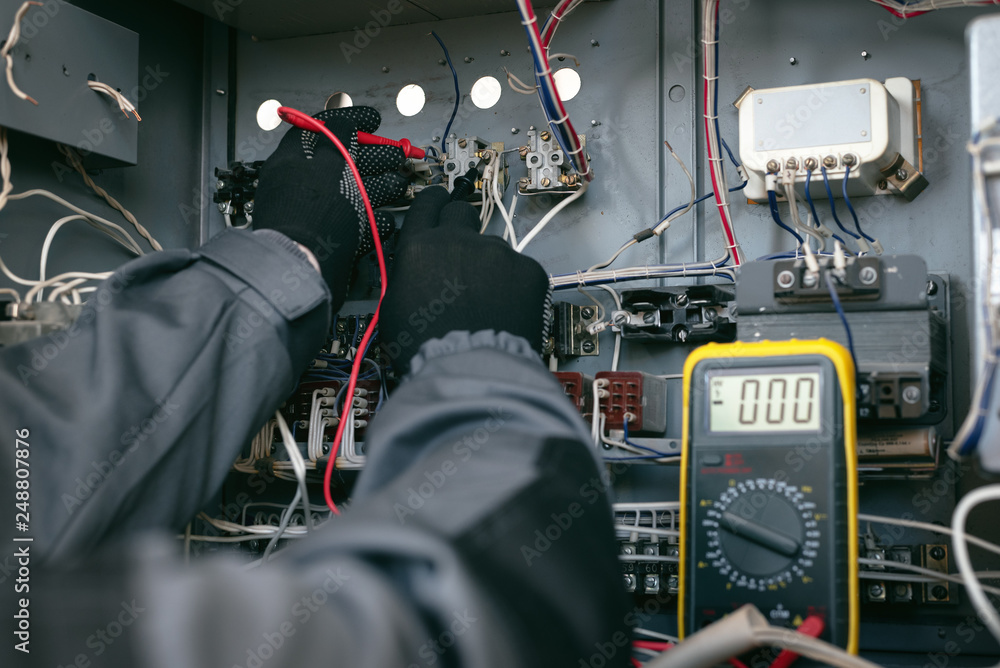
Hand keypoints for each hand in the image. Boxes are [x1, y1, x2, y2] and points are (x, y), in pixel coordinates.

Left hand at [253, 106, 407, 310]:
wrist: (304, 265)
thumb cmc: (309, 212)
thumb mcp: (327, 159)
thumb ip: (337, 135)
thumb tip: (344, 120)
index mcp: (293, 162)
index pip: (321, 129)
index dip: (349, 119)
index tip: (373, 119)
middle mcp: (303, 187)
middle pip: (344, 162)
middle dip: (374, 156)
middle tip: (396, 156)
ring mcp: (317, 215)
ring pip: (354, 194)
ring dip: (380, 187)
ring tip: (399, 186)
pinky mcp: (330, 241)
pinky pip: (355, 226)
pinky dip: (373, 222)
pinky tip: (385, 220)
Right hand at [380, 186, 550, 373]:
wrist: (469, 370)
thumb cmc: (427, 349)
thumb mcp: (394, 307)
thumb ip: (408, 275)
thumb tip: (415, 270)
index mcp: (421, 248)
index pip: (427, 204)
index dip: (434, 201)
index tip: (440, 200)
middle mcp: (459, 241)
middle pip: (463, 212)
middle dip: (462, 227)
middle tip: (463, 254)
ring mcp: (498, 253)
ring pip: (494, 249)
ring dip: (490, 268)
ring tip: (486, 305)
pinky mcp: (529, 271)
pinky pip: (522, 271)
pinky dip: (517, 287)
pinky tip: (507, 313)